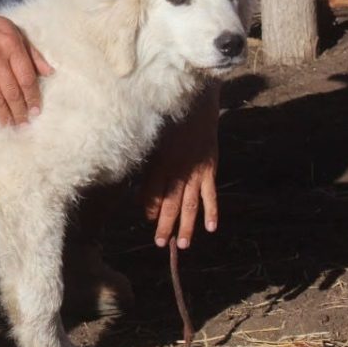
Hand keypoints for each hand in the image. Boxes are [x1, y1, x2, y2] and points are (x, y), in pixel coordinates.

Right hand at [0, 0, 52, 124]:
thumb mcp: (12, 30)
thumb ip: (31, 52)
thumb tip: (49, 72)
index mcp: (11, 46)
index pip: (26, 78)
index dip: (33, 97)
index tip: (36, 110)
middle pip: (12, 91)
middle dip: (19, 111)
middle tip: (23, 124)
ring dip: (3, 114)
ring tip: (9, 125)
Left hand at [140, 83, 219, 248]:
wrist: (196, 102)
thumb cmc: (168, 119)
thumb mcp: (152, 139)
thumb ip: (145, 161)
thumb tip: (135, 184)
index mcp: (160, 162)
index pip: (153, 192)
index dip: (150, 207)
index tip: (147, 219)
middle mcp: (178, 170)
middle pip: (171, 203)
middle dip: (165, 224)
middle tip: (160, 243)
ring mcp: (196, 171)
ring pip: (190, 204)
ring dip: (187, 225)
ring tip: (183, 244)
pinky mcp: (210, 169)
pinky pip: (210, 194)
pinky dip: (212, 211)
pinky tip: (211, 228)